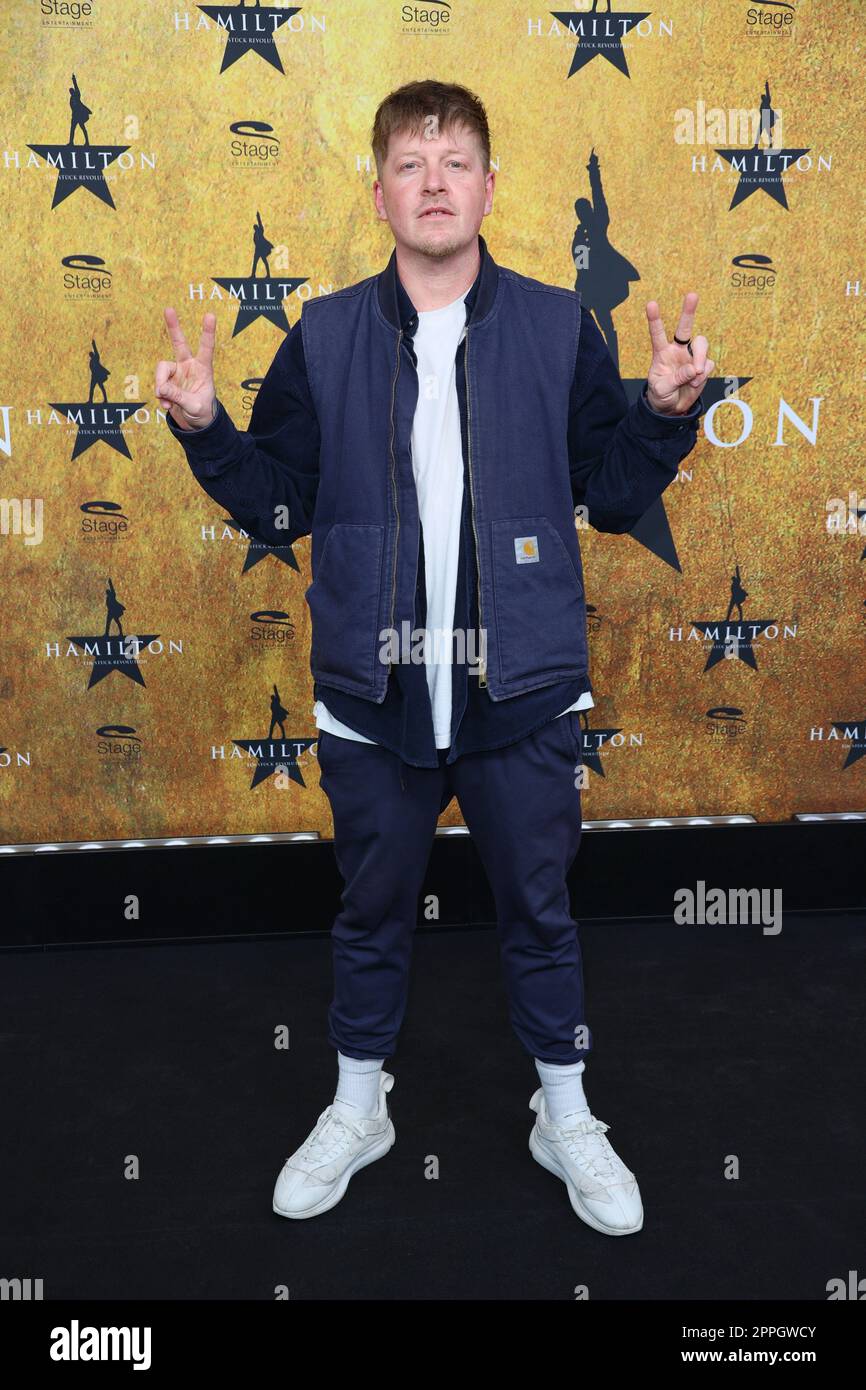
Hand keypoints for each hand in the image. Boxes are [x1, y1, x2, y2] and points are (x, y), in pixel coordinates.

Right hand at [156, 308, 216, 429]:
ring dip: (161, 386)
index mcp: (203, 369)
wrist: (195, 423)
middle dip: (174, 327)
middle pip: (179, 343)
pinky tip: (167, 406)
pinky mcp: (166, 381)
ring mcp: (176, 373)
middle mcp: (188, 366)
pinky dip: (160, 396)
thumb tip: (161, 388)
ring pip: (162, 370)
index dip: (207, 332)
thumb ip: (179, 397)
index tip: (210, 315)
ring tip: (166, 401)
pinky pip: (158, 385)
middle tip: (169, 309)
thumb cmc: (202, 412)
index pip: (206, 348)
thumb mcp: (194, 406)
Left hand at [644, 292, 713, 414]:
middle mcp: (677, 350)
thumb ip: (675, 379)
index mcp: (662, 353)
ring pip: (702, 344)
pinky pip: (708, 364)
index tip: (651, 304)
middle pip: (684, 328)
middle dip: (688, 312)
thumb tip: (693, 369)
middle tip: (692, 295)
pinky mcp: (703, 367)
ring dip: (700, 357)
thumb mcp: (662, 389)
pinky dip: (703, 374)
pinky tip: (694, 383)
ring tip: (696, 373)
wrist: (672, 408)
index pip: (658, 334)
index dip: (655, 319)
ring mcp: (691, 357)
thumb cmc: (661, 395)